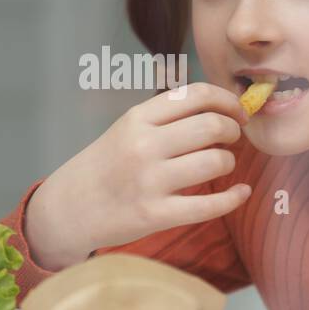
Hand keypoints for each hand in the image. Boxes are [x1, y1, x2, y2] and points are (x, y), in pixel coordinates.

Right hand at [24, 82, 252, 270]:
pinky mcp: (155, 214)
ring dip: (229, 162)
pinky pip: (209, 206)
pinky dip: (233, 198)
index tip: (237, 112)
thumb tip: (220, 107)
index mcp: (137, 118)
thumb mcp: (126, 129)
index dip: (227, 101)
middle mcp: (143, 145)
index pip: (196, 95)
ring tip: (222, 165)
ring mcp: (149, 181)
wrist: (68, 208)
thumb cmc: (105, 166)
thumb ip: (166, 117)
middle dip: (232, 131)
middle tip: (232, 138)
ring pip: (215, 162)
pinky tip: (240, 193)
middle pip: (211, 126)